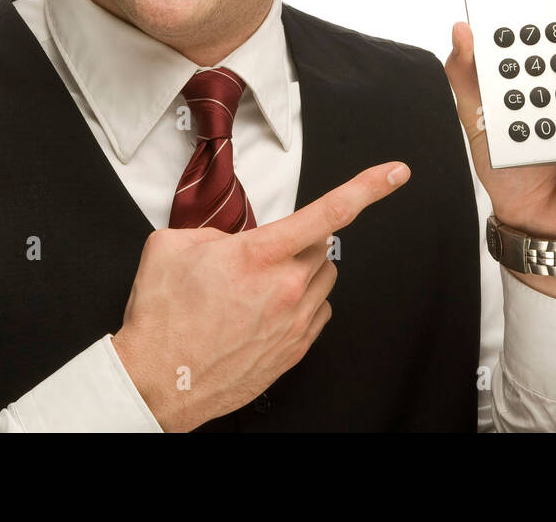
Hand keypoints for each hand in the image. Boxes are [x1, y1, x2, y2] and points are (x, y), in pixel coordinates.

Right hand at [111, 161, 410, 431]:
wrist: (159, 381)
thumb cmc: (163, 320)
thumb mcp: (172, 246)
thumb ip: (213, 229)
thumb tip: (229, 238)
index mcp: (259, 255)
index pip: (330, 211)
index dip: (369, 187)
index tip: (396, 173)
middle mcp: (285, 288)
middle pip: (321, 245)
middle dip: (297, 241)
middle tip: (259, 256)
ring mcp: (294, 321)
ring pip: (324, 277)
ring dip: (302, 271)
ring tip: (260, 285)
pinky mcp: (295, 349)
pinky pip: (319, 311)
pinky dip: (302, 303)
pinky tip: (268, 310)